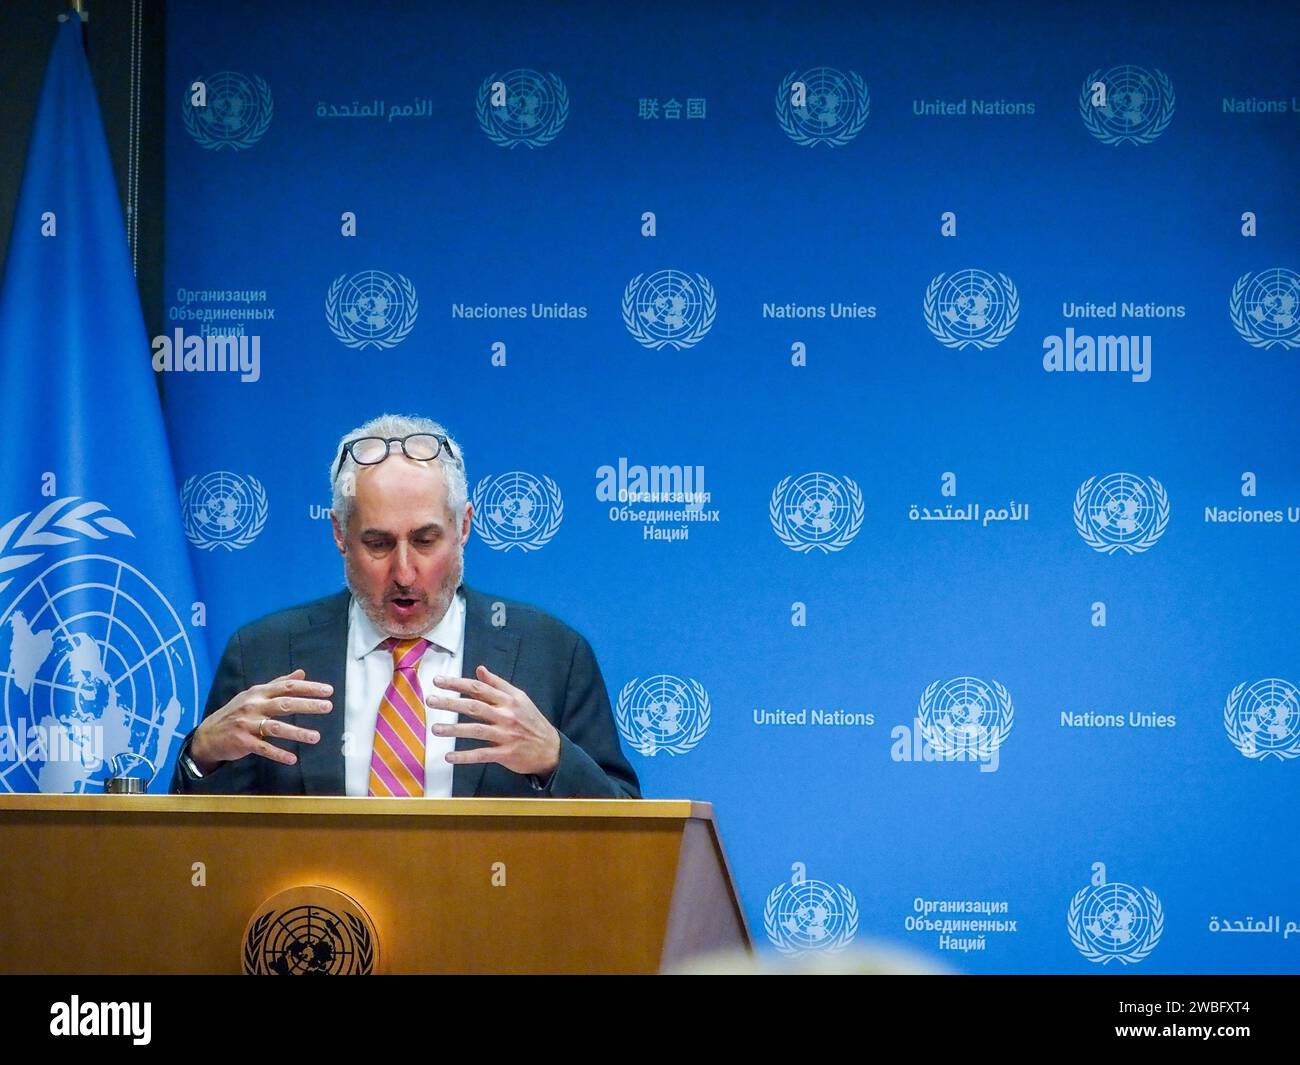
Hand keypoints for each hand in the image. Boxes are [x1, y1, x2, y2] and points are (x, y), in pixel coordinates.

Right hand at [190, 669, 332, 772]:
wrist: (209, 734)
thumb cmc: (237, 712)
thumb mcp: (255, 695)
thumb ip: (278, 684)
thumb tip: (301, 673)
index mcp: (259, 692)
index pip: (287, 687)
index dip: (308, 687)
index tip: (328, 690)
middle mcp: (254, 706)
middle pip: (284, 704)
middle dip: (308, 705)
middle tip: (328, 707)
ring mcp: (247, 724)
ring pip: (276, 727)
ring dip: (297, 733)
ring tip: (316, 737)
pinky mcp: (243, 742)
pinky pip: (263, 748)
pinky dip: (278, 754)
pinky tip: (292, 759)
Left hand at [427, 666, 560, 777]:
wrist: (551, 749)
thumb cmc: (532, 721)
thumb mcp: (520, 698)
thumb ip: (498, 684)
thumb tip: (480, 669)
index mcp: (509, 700)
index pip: (479, 688)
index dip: (457, 683)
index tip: (438, 681)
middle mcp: (506, 715)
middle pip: (474, 707)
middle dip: (450, 703)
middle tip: (430, 700)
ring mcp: (506, 735)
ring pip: (475, 730)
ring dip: (453, 730)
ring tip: (435, 729)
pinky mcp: (505, 754)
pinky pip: (481, 754)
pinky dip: (464, 756)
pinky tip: (449, 756)